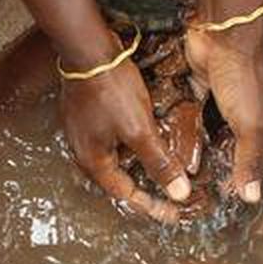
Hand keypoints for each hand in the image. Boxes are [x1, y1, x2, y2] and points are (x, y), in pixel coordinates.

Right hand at [60, 52, 191, 223]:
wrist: (87, 51)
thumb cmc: (111, 89)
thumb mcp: (139, 129)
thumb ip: (158, 162)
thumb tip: (178, 192)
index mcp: (93, 162)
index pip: (125, 194)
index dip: (151, 205)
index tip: (174, 212)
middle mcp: (84, 152)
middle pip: (118, 180)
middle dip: (145, 188)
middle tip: (170, 194)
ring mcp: (84, 133)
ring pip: (116, 160)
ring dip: (139, 167)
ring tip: (163, 170)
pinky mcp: (89, 116)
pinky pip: (112, 142)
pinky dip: (132, 148)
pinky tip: (147, 140)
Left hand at [185, 21, 262, 202]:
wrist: (221, 38)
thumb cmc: (242, 79)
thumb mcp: (250, 126)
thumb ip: (249, 160)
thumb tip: (252, 197)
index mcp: (259, 127)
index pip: (248, 163)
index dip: (235, 181)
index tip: (217, 203)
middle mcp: (238, 117)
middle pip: (224, 150)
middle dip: (210, 168)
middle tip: (189, 191)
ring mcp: (215, 103)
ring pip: (202, 135)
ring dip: (190, 151)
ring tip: (172, 173)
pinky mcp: (194, 91)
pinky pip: (185, 116)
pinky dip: (177, 128)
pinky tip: (164, 144)